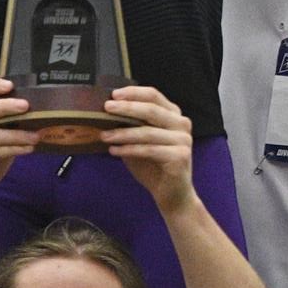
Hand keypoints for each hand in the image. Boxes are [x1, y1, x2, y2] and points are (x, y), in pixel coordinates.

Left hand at [100, 85, 193, 211]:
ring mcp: (183, 140)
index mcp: (173, 115)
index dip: (133, 93)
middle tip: (106, 108)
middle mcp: (182, 124)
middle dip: (126, 108)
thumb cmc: (153, 166)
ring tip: (103, 135)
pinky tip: (114, 150)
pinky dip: (129, 150)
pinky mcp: (180, 156)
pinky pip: (149, 150)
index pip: (154, 95)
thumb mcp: (138, 142)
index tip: (113, 95)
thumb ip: (129, 126)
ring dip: (122, 133)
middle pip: (151, 110)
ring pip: (147, 132)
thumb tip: (105, 114)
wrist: (172, 194)